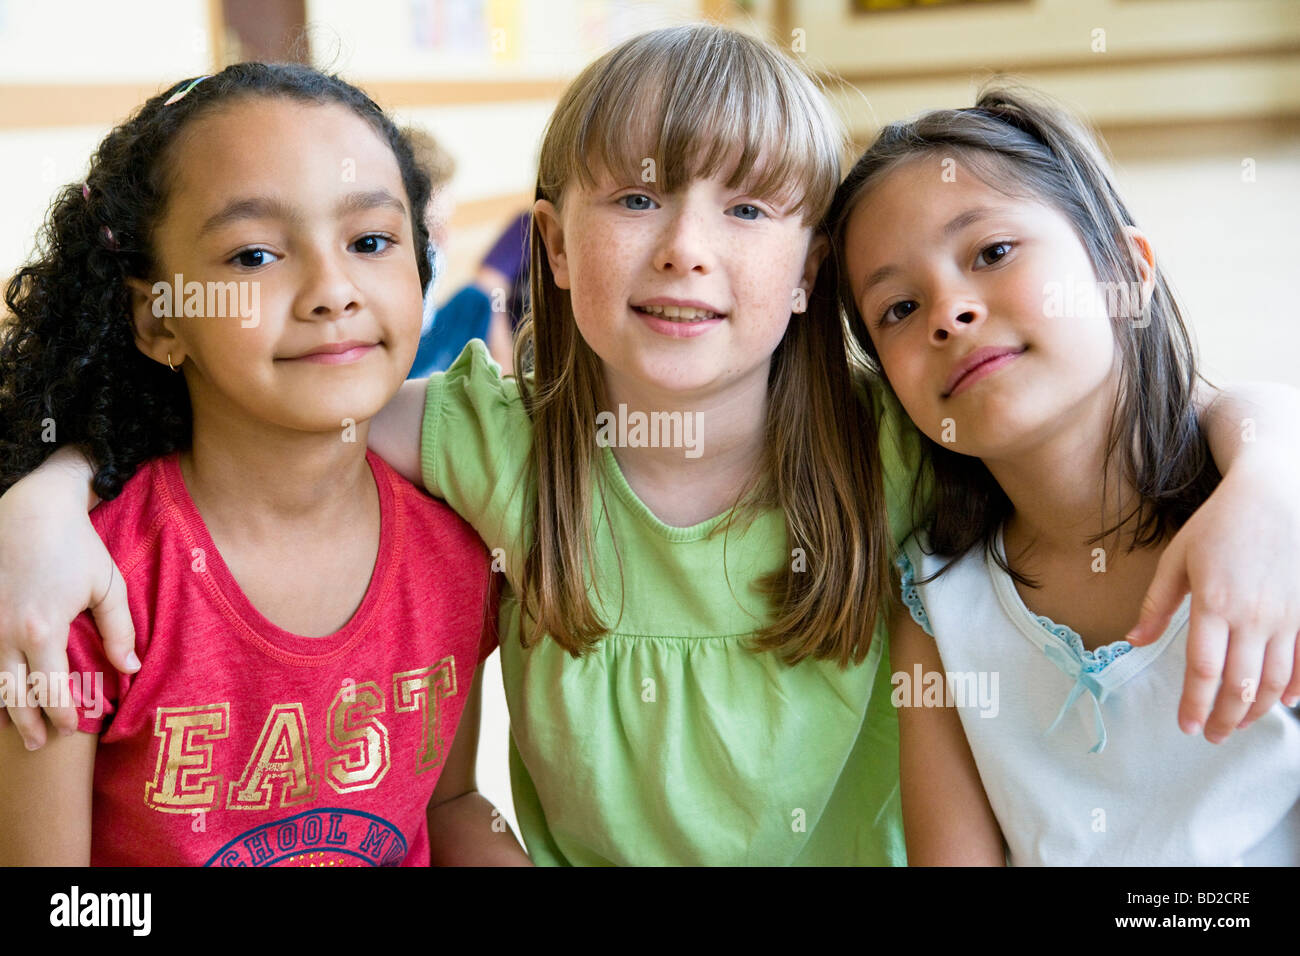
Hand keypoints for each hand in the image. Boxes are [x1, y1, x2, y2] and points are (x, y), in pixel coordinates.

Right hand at [0, 454, 136, 748]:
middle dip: (29, 723)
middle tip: (43, 744)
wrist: (30, 509)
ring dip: (4, 708)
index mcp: (42, 631)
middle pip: (13, 695)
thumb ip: (120, 629)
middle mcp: (5, 634)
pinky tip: (0, 694)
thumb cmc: (76, 546)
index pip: (50, 689)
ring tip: (19, 728)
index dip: (62, 713)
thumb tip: (131, 668)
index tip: (74, 727)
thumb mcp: (108, 585)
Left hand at [1128, 461, 1299, 742]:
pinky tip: (1280, 702)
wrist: (1276, 495)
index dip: (1195, 703)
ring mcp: (1284, 616)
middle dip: (1225, 718)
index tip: (1186, 726)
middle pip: (1239, 683)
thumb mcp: (1177, 559)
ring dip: (1255, 709)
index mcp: (1214, 603)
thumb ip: (1157, 605)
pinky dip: (1292, 686)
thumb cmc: (1219, 525)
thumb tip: (1133, 641)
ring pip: (1273, 679)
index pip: (1203, 669)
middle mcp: (1252, 616)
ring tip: (1237, 724)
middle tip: (1212, 737)